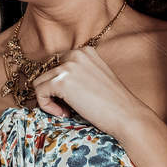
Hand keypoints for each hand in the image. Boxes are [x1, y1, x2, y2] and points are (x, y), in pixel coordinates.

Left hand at [32, 46, 154, 140]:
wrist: (127, 115)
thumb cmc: (113, 103)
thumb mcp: (95, 79)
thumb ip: (77, 75)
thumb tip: (53, 84)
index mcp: (85, 51)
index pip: (57, 66)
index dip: (59, 86)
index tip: (72, 100)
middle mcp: (76, 54)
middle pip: (46, 74)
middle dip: (53, 93)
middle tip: (70, 108)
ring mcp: (68, 66)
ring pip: (40, 83)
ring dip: (50, 100)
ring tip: (68, 111)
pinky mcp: (61, 81)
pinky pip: (39, 93)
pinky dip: (46, 106)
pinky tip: (64, 113)